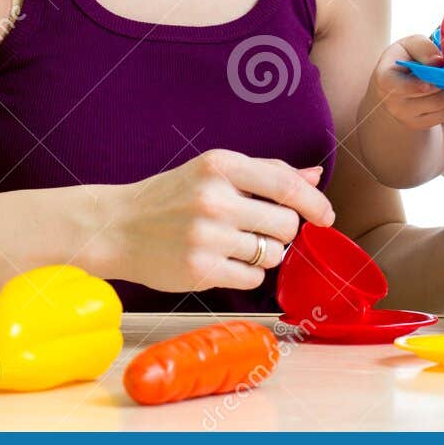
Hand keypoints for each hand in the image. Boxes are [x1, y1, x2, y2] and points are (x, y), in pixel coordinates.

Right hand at [99, 149, 333, 292]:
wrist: (117, 227)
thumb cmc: (172, 196)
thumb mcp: (214, 171)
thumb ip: (267, 172)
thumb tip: (315, 176)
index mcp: (221, 165)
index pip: (285, 185)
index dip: (315, 203)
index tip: (326, 216)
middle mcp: (214, 199)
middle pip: (286, 224)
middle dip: (281, 230)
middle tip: (257, 228)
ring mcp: (207, 237)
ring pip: (273, 254)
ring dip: (264, 253)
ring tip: (234, 244)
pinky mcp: (200, 271)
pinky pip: (254, 278)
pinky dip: (247, 273)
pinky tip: (223, 261)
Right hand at [368, 34, 443, 129]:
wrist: (394, 81)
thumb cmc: (403, 58)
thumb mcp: (409, 44)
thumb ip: (423, 48)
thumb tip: (438, 62)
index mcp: (386, 80)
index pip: (398, 87)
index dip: (415, 86)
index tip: (432, 84)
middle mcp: (393, 103)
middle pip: (429, 99)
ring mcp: (405, 117)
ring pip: (439, 109)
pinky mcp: (417, 125)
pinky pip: (441, 117)